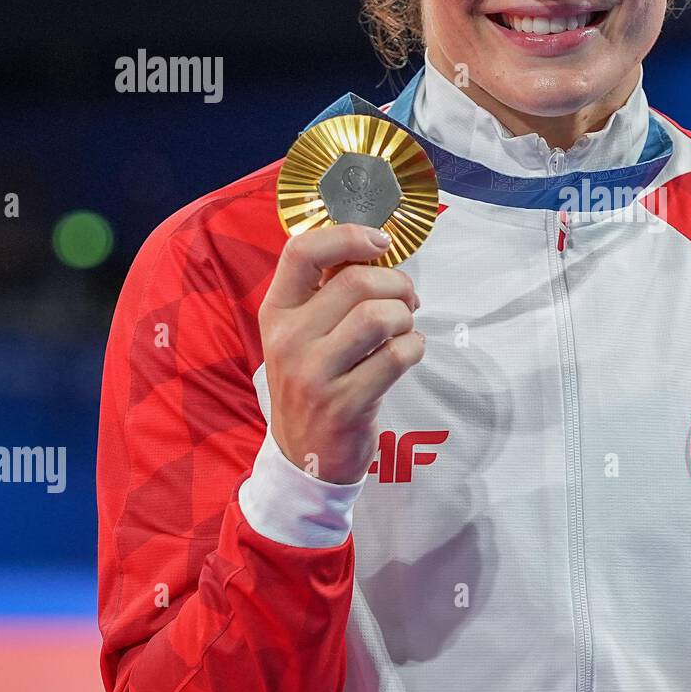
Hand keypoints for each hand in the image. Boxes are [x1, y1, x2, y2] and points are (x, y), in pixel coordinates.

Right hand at [258, 223, 423, 483]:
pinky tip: (407, 354)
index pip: (301, 251)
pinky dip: (414, 348)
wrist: (305, 455)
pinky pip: (397, 356)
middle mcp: (287, 339)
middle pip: (357, 281)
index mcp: (276, 312)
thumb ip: (328, 291)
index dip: (348, 235)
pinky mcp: (343, 404)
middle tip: (407, 300)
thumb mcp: (303, 333)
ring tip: (404, 330)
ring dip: (406, 318)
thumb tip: (377, 246)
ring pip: (381, 317)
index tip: (381, 243)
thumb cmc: (315, 379)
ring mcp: (313, 374)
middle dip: (398, 285)